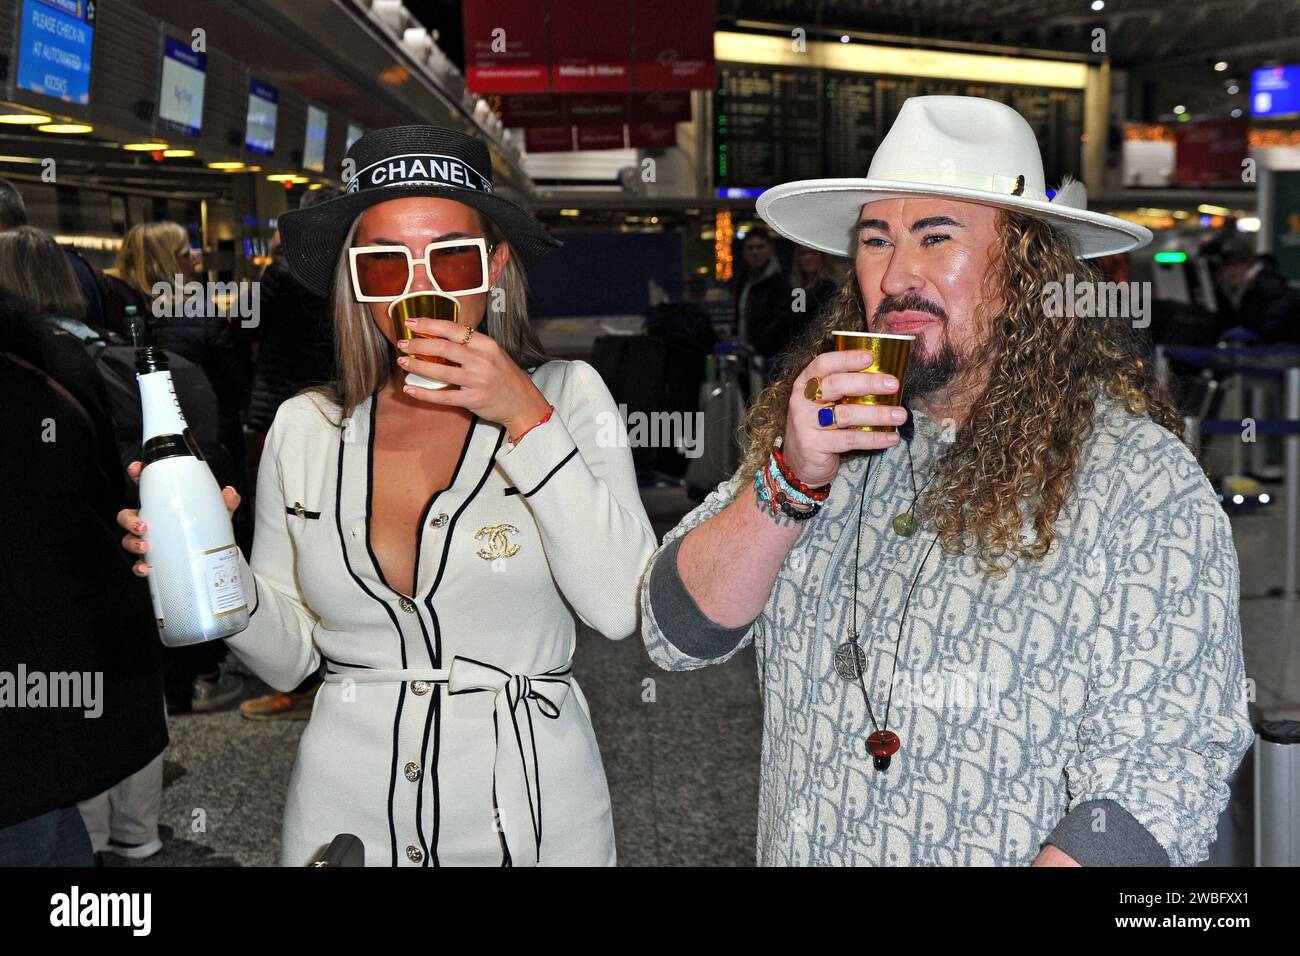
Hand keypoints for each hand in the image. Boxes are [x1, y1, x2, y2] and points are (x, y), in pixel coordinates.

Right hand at [116, 460, 240, 576]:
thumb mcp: (218, 514)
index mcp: (163, 505)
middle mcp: (151, 521)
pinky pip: (139, 564)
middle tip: (144, 526)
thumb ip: (226, 503)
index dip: (137, 475)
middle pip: (127, 516)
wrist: (214, 555)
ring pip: (128, 539)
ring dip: (132, 542)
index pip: (145, 486)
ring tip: (146, 546)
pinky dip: (139, 567)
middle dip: (130, 520)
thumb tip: (230, 493)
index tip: (136, 469)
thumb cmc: (208, 527)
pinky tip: (147, 568)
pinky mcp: (153, 560)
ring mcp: (149, 540)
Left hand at [395, 318, 550, 436]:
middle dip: (418, 344)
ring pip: (440, 371)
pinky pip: (443, 396)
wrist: (523, 403)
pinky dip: (424, 393)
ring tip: (402, 362)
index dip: (429, 324)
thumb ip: (471, 346)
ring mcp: (477, 381)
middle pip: (443, 347)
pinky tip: (409, 389)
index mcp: (487, 345)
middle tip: (402, 344)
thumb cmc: (505, 377)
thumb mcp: (493, 354)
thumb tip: (439, 337)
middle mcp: (482, 360)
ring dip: (417, 365)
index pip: (453, 329)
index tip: (411, 323)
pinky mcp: (473, 400)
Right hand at [781, 349, 902, 486]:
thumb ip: (843, 390)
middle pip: (836, 385)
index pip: (823, 364)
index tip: (870, 358)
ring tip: (900, 415)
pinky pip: (850, 439)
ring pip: (846, 414)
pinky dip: (874, 438)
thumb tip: (883, 379)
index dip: (846, 358)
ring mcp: (805, 423)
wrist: (800, 463)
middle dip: (868, 383)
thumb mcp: (823, 404)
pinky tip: (891, 438)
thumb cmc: (819, 427)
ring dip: (877, 414)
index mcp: (805, 384)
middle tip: (894, 385)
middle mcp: (802, 401)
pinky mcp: (814, 445)